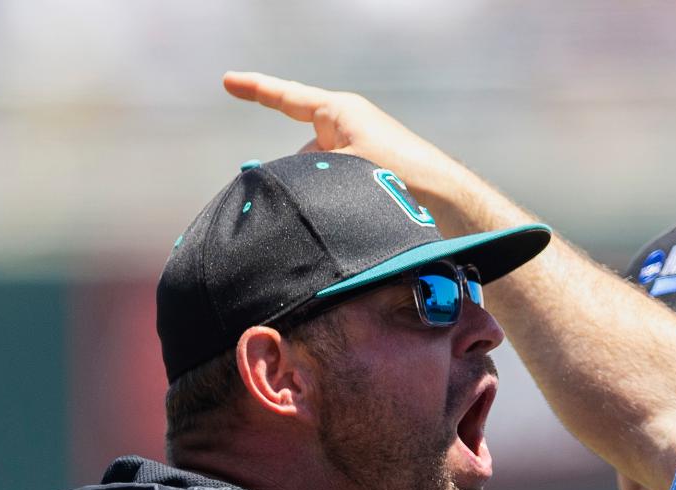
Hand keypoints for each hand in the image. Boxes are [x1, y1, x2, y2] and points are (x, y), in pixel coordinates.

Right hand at [221, 71, 468, 210]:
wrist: (448, 203)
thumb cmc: (403, 175)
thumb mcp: (345, 169)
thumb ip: (307, 174)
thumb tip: (283, 190)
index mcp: (340, 112)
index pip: (287, 98)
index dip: (255, 90)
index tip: (227, 81)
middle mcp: (345, 129)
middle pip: (298, 151)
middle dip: (293, 177)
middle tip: (306, 199)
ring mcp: (354, 153)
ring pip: (314, 175)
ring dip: (315, 195)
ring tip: (335, 212)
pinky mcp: (364, 178)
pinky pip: (331, 188)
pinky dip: (328, 202)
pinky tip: (335, 221)